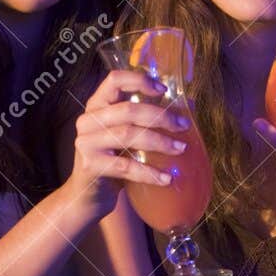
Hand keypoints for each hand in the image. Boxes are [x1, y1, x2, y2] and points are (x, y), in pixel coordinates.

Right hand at [63, 69, 190, 221]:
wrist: (90, 195)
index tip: (164, 90)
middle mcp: (88, 120)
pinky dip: (150, 173)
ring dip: (160, 142)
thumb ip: (148, 118)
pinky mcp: (90, 166)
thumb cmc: (114, 160)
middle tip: (183, 126)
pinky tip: (166, 179)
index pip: (114, 80)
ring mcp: (86, 143)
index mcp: (97, 105)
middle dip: (161, 117)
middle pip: (128, 110)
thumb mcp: (127, 135)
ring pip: (128, 135)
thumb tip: (189, 104)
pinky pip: (126, 166)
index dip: (139, 80)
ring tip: (180, 149)